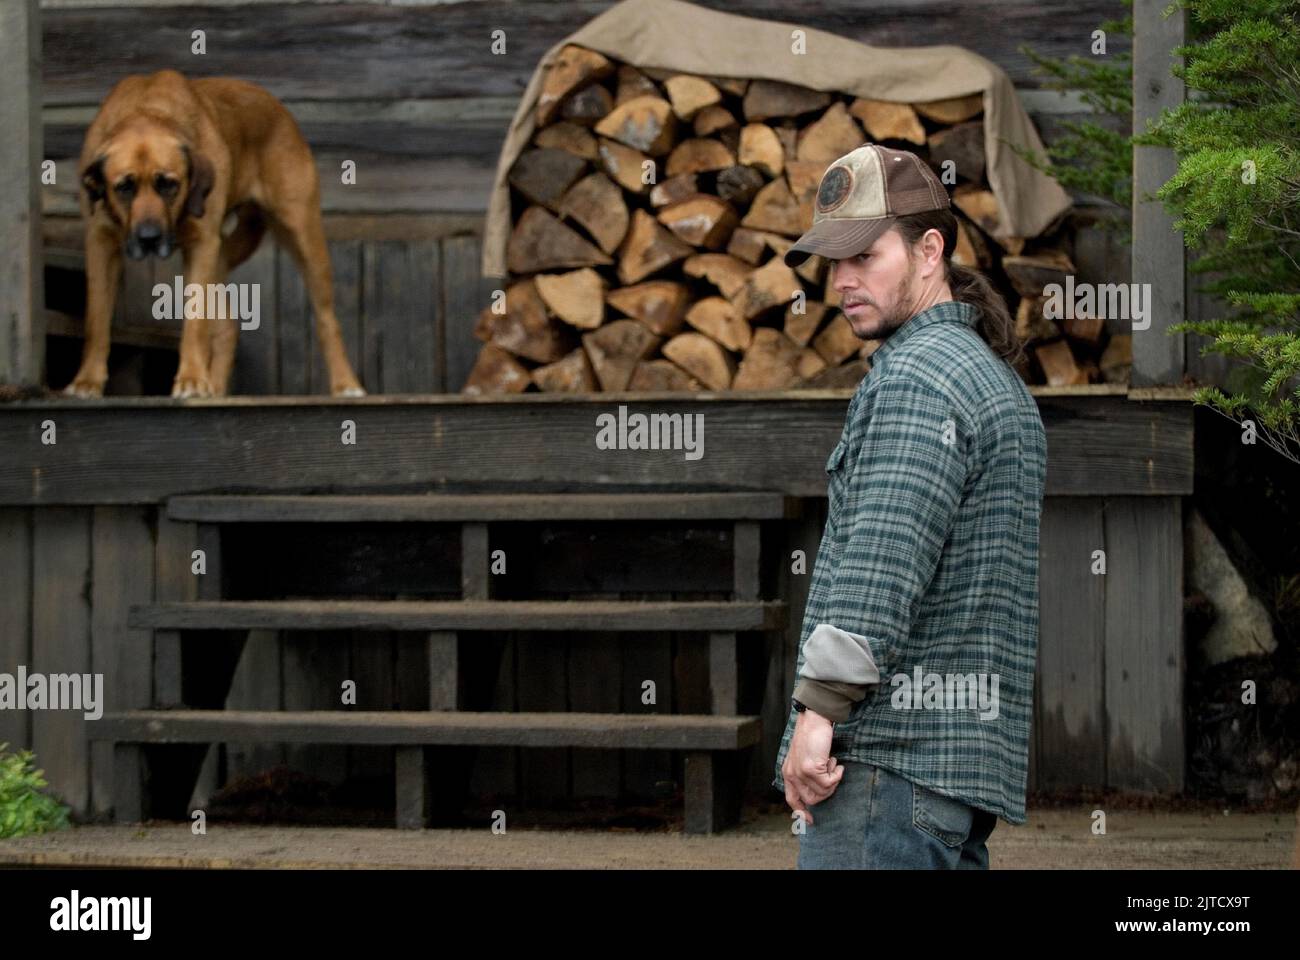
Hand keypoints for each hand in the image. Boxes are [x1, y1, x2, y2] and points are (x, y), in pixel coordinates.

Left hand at [782, 708, 842, 825]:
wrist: (814, 718)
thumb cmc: (813, 736)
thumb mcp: (804, 757)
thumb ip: (806, 773)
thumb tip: (818, 792)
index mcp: (787, 772)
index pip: (792, 799)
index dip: (801, 812)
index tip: (811, 821)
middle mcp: (791, 774)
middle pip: (812, 799)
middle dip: (827, 791)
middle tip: (832, 774)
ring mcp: (799, 773)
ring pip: (823, 793)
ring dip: (833, 780)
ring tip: (832, 764)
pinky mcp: (810, 769)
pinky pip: (829, 783)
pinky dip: (837, 774)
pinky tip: (835, 761)